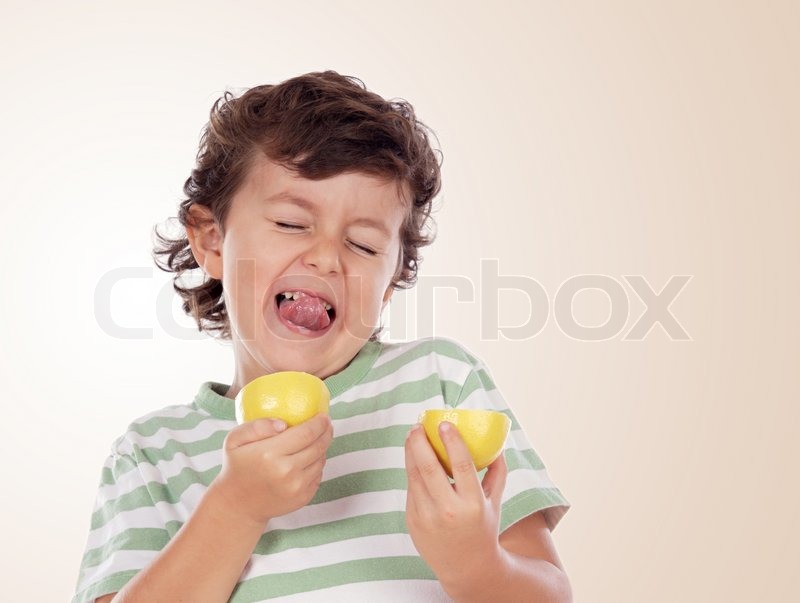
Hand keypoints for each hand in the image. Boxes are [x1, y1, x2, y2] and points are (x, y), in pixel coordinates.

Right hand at [211, 413, 332, 525]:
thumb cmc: (236, 467)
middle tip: (327, 424)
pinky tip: (309, 459)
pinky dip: (317, 465)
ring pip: (320, 461)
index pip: (306, 433)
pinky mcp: (302, 498)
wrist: (237, 505)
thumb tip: (283, 424)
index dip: (319, 423)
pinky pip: (318, 475)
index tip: (323, 415)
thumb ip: (256, 426)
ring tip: (317, 440)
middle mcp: (286, 472)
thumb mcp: (234, 440)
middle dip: (326, 432)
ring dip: (322, 448)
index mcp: (270, 454)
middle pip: (318, 446)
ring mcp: (296, 488)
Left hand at [404, 421, 507, 590]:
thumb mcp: (495, 502)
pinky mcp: (413, 521)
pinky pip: (411, 489)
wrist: (467, 568)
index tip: (444, 423)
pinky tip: (413, 457)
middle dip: (420, 442)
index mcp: (473, 504)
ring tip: (412, 435)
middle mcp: (448, 511)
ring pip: (414, 476)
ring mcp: (427, 517)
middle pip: (429, 468)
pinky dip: (411, 471)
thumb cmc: (483, 528)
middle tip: (418, 425)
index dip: (451, 441)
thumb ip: (498, 473)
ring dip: (410, 452)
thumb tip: (497, 444)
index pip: (461, 465)